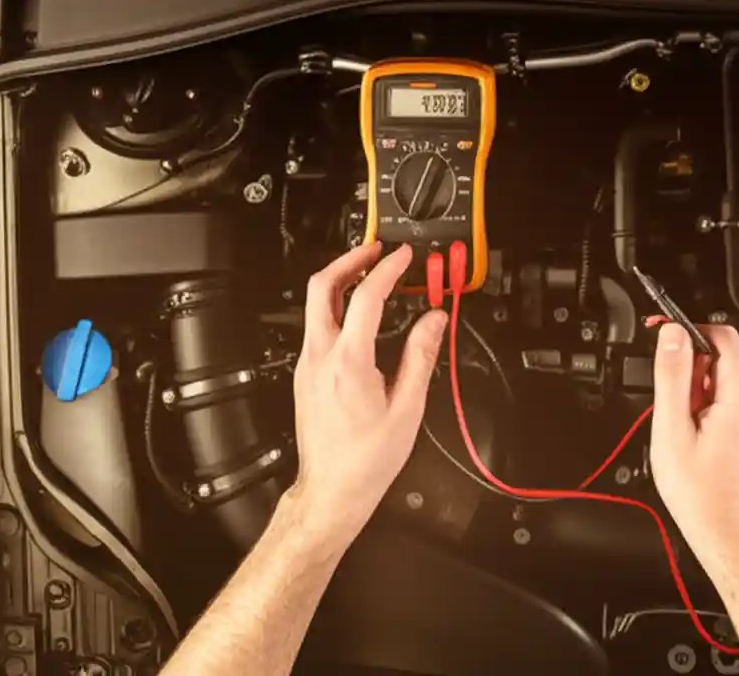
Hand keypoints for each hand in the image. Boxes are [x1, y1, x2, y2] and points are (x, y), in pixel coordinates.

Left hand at [289, 242, 447, 548]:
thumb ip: (420, 356)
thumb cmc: (366, 459)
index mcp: (348, 362)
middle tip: (374, 249)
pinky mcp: (305, 375)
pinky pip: (318, 329)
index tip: (403, 256)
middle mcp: (320, 358)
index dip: (387, 269)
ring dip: (342, 283)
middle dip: (349, 260)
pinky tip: (359, 316)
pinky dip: (338, 309)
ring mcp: (307, 365)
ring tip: (369, 276)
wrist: (332, 490)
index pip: (366, 297)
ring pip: (316, 306)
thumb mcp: (407, 408)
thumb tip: (434, 321)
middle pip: (323, 287)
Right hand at [649, 324, 738, 553]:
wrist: (721, 526)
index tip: (664, 336)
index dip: (690, 330)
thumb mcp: (672, 428)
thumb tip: (672, 334)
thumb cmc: (699, 490)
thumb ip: (672, 375)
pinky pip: (728, 394)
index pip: (723, 336)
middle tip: (675, 404)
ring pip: (722, 375)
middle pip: (722, 355)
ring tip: (685, 423)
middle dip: (691, 369)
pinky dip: (706, 402)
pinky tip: (696, 430)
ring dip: (697, 389)